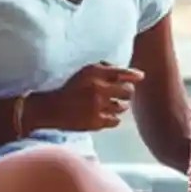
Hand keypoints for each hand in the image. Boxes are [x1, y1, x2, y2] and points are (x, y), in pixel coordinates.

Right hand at [29, 63, 143, 131]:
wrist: (50, 109)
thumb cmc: (69, 89)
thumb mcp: (84, 73)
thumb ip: (104, 69)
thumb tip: (128, 71)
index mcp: (94, 74)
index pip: (122, 72)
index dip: (134, 75)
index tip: (141, 77)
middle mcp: (98, 89)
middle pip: (128, 91)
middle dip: (127, 92)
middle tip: (122, 94)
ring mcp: (98, 107)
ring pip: (123, 107)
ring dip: (121, 106)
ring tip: (112, 104)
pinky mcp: (96, 122)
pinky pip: (116, 121)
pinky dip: (114, 118)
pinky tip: (107, 115)